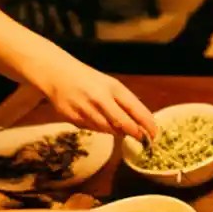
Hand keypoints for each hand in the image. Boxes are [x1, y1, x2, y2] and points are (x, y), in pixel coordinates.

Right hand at [30, 55, 157, 138]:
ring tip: (118, 127)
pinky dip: (100, 128)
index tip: (155, 134)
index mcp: (113, 87)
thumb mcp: (111, 85)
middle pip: (123, 124)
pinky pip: (93, 129)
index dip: (147, 124)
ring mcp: (86, 109)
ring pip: (108, 130)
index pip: (135, 109)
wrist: (57, 73)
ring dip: (117, 132)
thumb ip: (125, 103)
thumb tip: (142, 125)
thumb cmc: (89, 80)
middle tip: (142, 138)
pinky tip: (98, 120)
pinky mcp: (73, 118)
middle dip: (135, 133)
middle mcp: (100, 98)